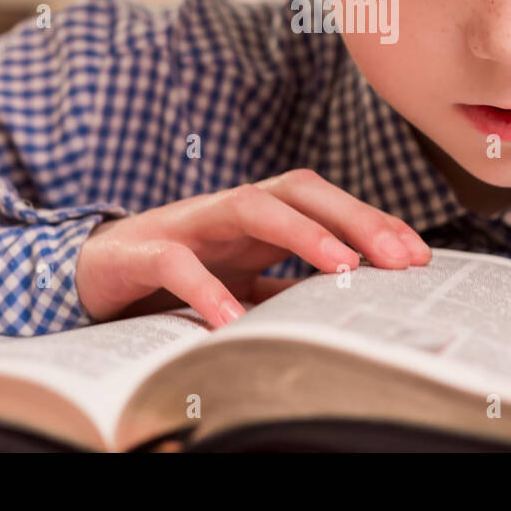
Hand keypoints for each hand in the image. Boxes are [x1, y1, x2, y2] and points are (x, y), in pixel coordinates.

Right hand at [74, 169, 430, 327]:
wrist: (89, 274)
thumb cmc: (175, 274)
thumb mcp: (241, 284)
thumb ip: (285, 290)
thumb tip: (350, 306)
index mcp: (258, 217)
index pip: (325, 203)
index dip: (372, 222)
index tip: (420, 256)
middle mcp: (228, 210)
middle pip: (299, 190)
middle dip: (355, 218)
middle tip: (401, 258)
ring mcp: (186, 224)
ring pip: (249, 206)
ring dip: (301, 232)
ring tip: (342, 267)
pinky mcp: (140, 251)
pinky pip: (177, 262)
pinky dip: (205, 288)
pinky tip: (232, 320)